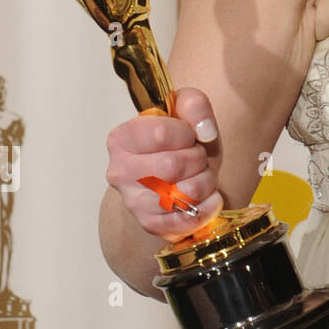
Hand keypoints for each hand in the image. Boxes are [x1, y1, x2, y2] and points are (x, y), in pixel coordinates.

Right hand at [104, 87, 225, 241]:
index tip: (189, 135)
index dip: (186, 133)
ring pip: (182, 195)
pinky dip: (207, 207)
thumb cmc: (181, 140)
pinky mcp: (150, 224)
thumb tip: (205, 131)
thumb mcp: (186, 109)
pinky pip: (186, 220)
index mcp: (121, 138)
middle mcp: (119, 171)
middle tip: (196, 156)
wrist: (181, 172)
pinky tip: (208, 196)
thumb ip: (195, 105)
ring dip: (204, 182)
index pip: (159, 134)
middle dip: (197, 159)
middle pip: (172, 166)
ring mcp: (133, 202)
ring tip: (199, 174)